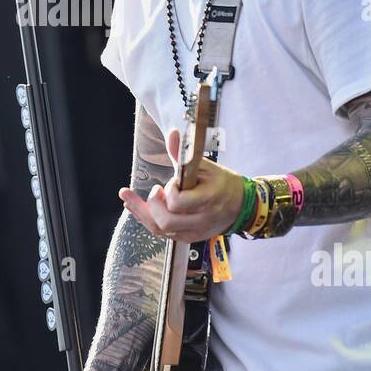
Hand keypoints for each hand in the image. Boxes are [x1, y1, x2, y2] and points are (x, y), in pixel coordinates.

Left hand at [118, 128, 245, 243]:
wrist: (242, 207)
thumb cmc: (223, 184)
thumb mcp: (206, 166)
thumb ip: (184, 155)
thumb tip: (172, 133)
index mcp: (208, 200)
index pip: (178, 202)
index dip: (170, 191)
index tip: (173, 181)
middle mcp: (200, 220)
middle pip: (165, 221)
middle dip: (150, 205)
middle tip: (154, 190)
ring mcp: (193, 232)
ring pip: (161, 230)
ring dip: (141, 213)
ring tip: (128, 199)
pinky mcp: (188, 237)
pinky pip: (163, 233)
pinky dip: (148, 220)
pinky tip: (137, 208)